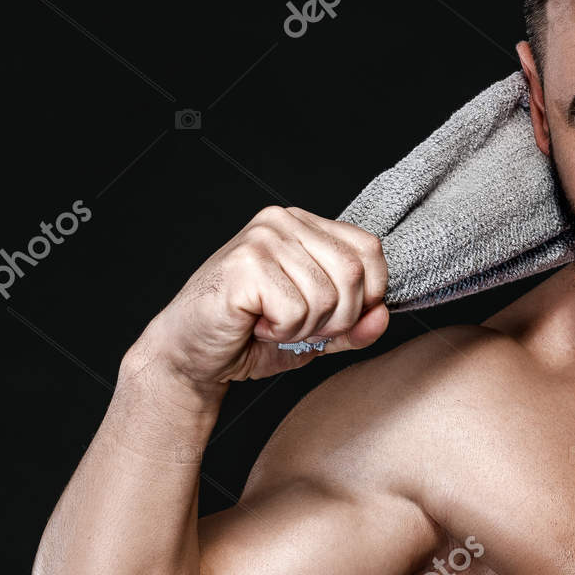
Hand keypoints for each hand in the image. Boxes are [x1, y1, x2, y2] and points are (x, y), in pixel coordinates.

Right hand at [135, 206, 389, 390]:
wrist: (191, 353)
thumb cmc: (253, 337)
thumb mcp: (319, 333)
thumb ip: (356, 326)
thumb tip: (383, 315)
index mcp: (306, 226)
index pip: (370, 250)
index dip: (368, 295)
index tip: (336, 318)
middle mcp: (283, 222)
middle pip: (354, 274)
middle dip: (337, 319)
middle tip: (299, 327)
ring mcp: (262, 239)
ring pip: (327, 296)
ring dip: (304, 328)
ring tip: (273, 324)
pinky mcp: (244, 264)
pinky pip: (296, 309)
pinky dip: (282, 331)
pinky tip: (256, 324)